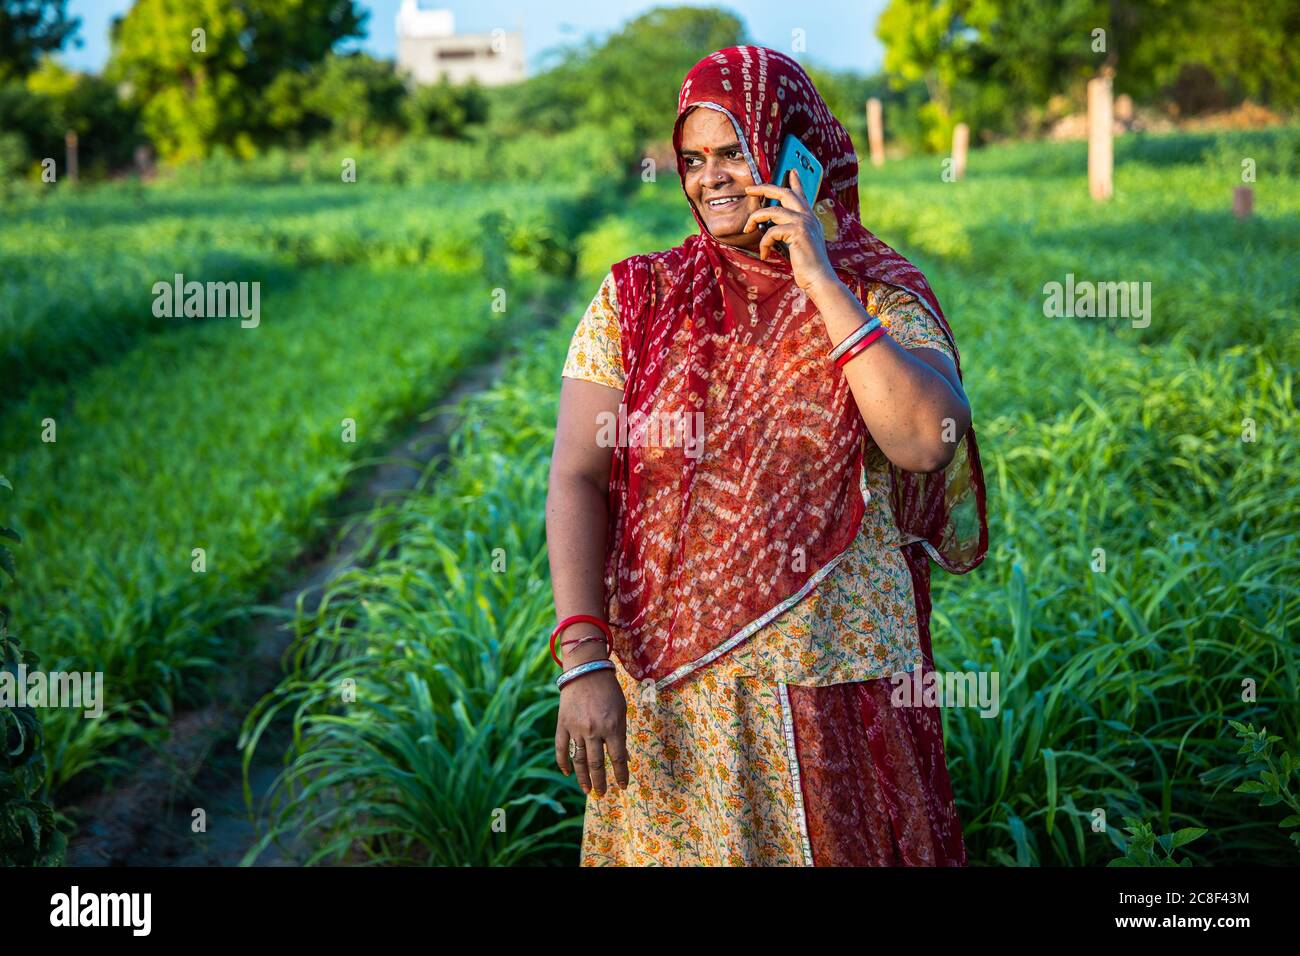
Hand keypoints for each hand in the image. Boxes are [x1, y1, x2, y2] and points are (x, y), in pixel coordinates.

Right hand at [554, 644, 628, 797]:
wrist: (586, 671)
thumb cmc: (609, 690)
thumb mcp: (621, 711)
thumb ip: (621, 734)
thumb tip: (623, 758)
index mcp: (612, 727)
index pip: (618, 758)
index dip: (622, 774)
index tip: (623, 786)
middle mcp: (593, 731)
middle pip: (597, 764)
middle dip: (601, 782)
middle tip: (602, 793)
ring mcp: (576, 728)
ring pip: (578, 760)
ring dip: (583, 778)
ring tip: (588, 790)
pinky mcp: (562, 724)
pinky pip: (561, 748)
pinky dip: (563, 762)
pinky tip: (567, 773)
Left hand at [741, 172, 837, 293]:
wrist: (819, 279)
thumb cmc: (807, 265)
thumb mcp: (799, 244)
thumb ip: (790, 232)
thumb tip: (772, 226)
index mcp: (809, 218)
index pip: (801, 194)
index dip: (795, 181)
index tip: (790, 170)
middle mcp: (808, 216)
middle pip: (783, 193)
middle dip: (764, 188)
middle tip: (749, 189)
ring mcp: (803, 222)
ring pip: (772, 211)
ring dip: (755, 219)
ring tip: (747, 230)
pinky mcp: (797, 232)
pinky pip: (771, 231)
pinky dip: (763, 243)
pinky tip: (765, 254)